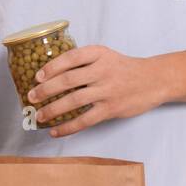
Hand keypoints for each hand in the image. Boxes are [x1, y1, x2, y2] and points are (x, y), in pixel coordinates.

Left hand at [27, 45, 170, 137]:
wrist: (154, 80)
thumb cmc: (123, 68)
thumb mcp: (105, 56)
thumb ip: (83, 62)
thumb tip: (51, 76)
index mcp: (99, 54)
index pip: (71, 58)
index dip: (51, 67)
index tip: (37, 76)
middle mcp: (102, 70)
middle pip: (68, 80)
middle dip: (46, 89)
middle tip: (31, 96)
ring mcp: (107, 90)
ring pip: (74, 100)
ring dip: (53, 109)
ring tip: (40, 116)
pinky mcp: (111, 109)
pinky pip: (85, 120)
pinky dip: (68, 127)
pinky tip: (56, 131)